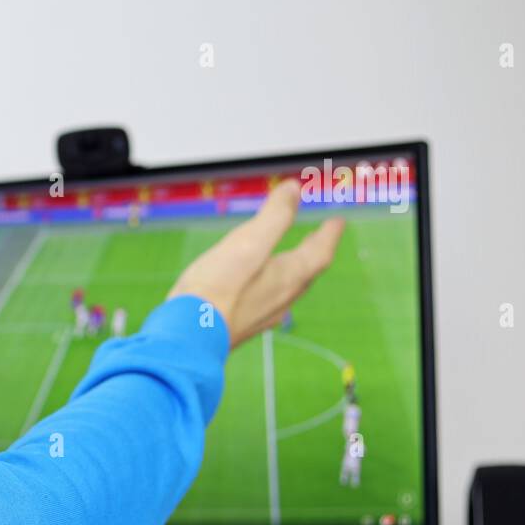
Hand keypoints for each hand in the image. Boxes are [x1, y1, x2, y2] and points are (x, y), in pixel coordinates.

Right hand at [168, 179, 343, 347]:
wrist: (187, 335)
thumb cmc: (217, 288)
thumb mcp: (249, 242)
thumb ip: (275, 215)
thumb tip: (294, 189)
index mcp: (288, 277)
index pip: (320, 253)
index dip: (330, 234)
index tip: (337, 221)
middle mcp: (281, 299)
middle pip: (306, 272)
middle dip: (314, 251)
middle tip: (319, 238)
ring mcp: (261, 316)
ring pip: (287, 288)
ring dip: (294, 270)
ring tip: (290, 259)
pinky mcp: (240, 325)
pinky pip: (266, 301)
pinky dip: (271, 285)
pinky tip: (256, 288)